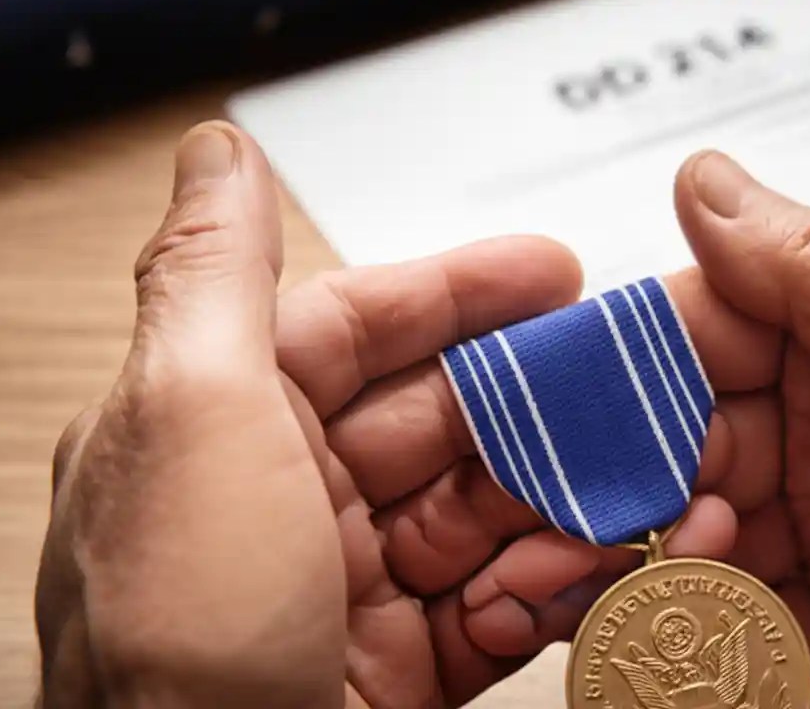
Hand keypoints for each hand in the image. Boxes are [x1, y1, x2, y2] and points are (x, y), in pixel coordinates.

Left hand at [36, 122, 619, 707]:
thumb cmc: (179, 647)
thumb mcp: (189, 425)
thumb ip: (213, 279)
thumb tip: (219, 152)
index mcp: (215, 431)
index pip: (349, 327)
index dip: (455, 291)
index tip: (549, 271)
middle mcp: (275, 505)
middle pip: (437, 421)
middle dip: (538, 406)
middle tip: (629, 389)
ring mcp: (340, 591)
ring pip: (482, 512)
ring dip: (558, 505)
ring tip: (629, 500)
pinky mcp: (395, 668)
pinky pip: (495, 602)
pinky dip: (547, 591)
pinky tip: (573, 584)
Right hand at [460, 152, 809, 707]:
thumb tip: (702, 183)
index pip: (701, 320)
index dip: (613, 371)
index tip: (539, 418)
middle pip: (681, 432)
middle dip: (613, 486)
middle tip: (551, 536)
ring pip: (698, 520)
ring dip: (639, 560)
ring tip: (584, 598)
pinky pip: (744, 597)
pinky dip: (693, 618)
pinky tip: (655, 637)